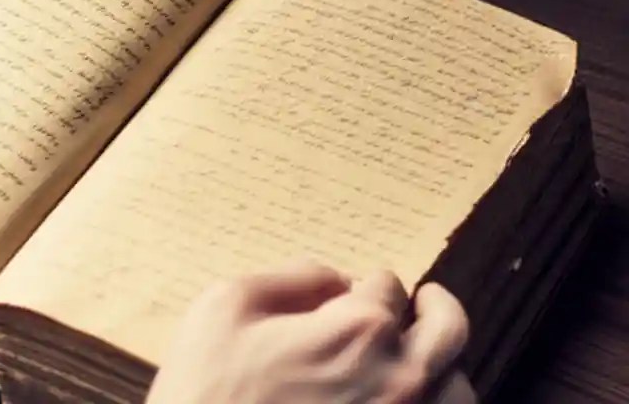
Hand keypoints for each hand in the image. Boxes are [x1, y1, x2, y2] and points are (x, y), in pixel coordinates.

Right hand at [146, 262, 474, 403]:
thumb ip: (289, 277)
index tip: (354, 289)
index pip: (388, 285)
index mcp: (358, 329)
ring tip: (426, 357)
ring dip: (445, 363)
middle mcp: (399, 377)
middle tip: (427, 301)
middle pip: (448, 329)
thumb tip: (331, 278)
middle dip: (435, 307)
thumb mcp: (226, 305)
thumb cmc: (209, 388)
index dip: (369, 282)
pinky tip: (414, 400)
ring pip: (460, 387)